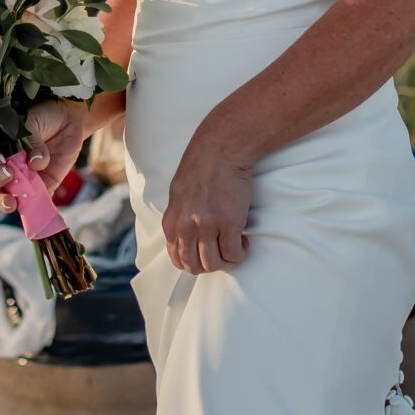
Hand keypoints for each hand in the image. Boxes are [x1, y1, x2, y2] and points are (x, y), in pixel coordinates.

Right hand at [0, 98, 89, 214]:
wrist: (69, 118)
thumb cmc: (43, 116)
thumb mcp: (33, 122)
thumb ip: (31, 141)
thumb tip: (36, 162)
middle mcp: (2, 166)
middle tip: (7, 171)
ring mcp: (20, 180)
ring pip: (2, 197)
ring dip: (4, 200)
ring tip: (13, 198)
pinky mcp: (40, 188)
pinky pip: (32, 205)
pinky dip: (31, 208)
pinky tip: (33, 207)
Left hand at [161, 123, 252, 272]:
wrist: (221, 148)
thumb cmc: (202, 166)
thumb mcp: (179, 195)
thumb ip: (180, 218)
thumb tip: (188, 238)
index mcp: (171, 222)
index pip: (178, 259)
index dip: (195, 261)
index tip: (207, 251)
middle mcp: (185, 228)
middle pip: (195, 266)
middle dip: (211, 264)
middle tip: (223, 252)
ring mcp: (206, 227)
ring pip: (215, 264)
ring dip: (227, 260)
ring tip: (234, 245)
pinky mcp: (229, 224)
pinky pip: (234, 254)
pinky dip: (240, 252)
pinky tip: (244, 239)